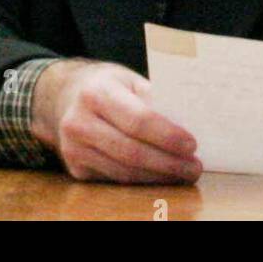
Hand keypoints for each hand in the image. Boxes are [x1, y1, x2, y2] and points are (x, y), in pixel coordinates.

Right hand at [30, 59, 200, 183]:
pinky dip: (142, 180)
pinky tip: (161, 176)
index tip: (192, 144)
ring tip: (183, 173)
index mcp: (97, 92)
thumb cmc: (110, 85)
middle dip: (167, 163)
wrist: (68, 97)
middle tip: (194, 167)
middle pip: (131, 151)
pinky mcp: (75, 168)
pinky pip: (115, 179)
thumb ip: (154, 100)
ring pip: (123, 171)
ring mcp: (73, 148)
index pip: (137, 119)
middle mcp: (79, 122)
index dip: (167, 135)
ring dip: (158, 176)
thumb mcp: (130, 81)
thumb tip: (188, 124)